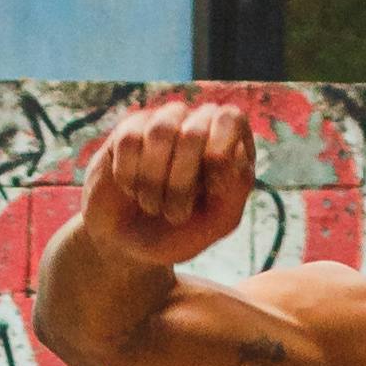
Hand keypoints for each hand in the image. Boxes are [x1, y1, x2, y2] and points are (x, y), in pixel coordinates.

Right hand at [78, 97, 255, 274]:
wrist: (132, 247)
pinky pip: (130, 141)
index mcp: (229, 142)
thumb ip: (237, 187)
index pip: (230, 119)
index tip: (212, 192)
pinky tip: (132, 190)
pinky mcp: (128, 129)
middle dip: (182, 184)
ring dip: (153, 182)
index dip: (219, 156)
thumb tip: (235, 149)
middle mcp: (197, 123)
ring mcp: (162, 122)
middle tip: (176, 216)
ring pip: (160, 132)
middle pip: (194, 131)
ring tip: (152, 206)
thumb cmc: (181, 233)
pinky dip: (130, 177)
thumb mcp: (217, 221)